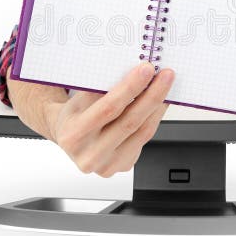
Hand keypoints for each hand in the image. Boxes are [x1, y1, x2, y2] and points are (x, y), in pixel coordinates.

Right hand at [10, 62, 174, 177]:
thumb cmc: (75, 115)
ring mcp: (107, 165)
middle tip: (165, 75)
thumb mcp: (78, 100)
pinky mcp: (122, 166)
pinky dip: (154, 118)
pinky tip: (159, 103)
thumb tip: (133, 70)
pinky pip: (144, 139)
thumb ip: (101, 90)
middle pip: (129, 121)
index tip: (146, 69)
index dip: (130, 88)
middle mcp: (89, 154)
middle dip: (151, 95)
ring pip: (141, 131)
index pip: (108, 108)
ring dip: (157, 106)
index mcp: (73, 135)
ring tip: (166, 86)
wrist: (70, 139)